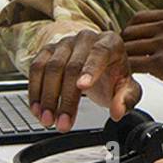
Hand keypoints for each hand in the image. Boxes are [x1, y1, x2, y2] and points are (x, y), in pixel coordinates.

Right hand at [27, 29, 141, 131]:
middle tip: (63, 123)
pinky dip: (35, 91)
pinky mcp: (47, 51)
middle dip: (66, 99)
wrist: (99, 67)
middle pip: (72, 66)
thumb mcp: (127, 89)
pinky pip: (36, 69)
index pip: (100, 52)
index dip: (90, 69)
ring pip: (51, 68)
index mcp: (110, 42)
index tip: (83, 87)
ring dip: (47, 98)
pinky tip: (37, 109)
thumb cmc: (113, 76)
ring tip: (48, 120)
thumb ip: (126, 99)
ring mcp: (65, 43)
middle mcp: (86, 39)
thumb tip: (118, 111)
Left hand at [121, 8, 162, 111]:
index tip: (130, 43)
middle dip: (125, 47)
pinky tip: (132, 79)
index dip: (131, 32)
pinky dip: (128, 73)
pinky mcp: (162, 63)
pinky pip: (133, 65)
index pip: (138, 18)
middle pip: (129, 32)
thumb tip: (158, 38)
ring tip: (127, 71)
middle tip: (125, 60)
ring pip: (128, 49)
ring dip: (125, 61)